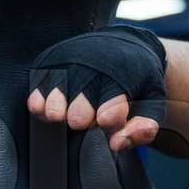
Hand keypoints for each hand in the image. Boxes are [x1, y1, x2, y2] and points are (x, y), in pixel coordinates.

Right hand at [25, 25, 166, 152]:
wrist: (122, 44)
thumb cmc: (137, 82)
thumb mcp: (152, 103)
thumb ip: (143, 128)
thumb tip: (116, 144)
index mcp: (124, 76)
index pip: (110, 115)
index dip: (109, 123)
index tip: (109, 119)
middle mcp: (92, 66)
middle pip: (78, 116)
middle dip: (85, 121)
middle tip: (92, 114)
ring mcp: (66, 63)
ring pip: (54, 107)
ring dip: (63, 115)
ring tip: (73, 109)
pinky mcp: (47, 63)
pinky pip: (35, 96)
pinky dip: (43, 107)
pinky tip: (58, 104)